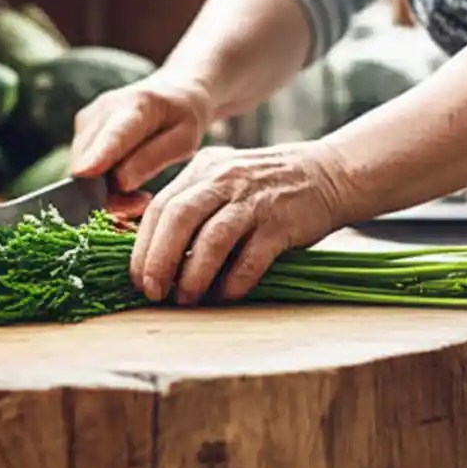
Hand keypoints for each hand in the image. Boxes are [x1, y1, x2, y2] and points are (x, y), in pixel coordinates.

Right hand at [70, 75, 214, 191]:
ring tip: (137, 192)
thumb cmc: (182, 117)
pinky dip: (100, 178)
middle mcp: (104, 107)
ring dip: (104, 188)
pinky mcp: (81, 128)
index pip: (115, 134)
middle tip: (141, 203)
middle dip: (107, 190)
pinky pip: (83, 163)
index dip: (98, 156)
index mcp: (138, 104)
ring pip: (82, 165)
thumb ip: (154, 159)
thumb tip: (120, 183)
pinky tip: (124, 178)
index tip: (84, 174)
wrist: (172, 91)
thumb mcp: (185, 140)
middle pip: (90, 157)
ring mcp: (88, 117)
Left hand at [131, 142, 349, 304]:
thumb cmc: (265, 189)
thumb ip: (191, 206)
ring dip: (194, 275)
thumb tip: (153, 256)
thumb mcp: (223, 180)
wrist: (328, 174)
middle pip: (178, 218)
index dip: (143, 247)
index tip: (138, 278)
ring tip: (187, 298)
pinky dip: (234, 281)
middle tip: (154, 293)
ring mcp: (254, 199)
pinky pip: (251, 257)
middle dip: (159, 260)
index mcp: (203, 169)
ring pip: (212, 238)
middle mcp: (224, 179)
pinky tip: (226, 295)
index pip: (160, 207)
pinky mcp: (281, 222)